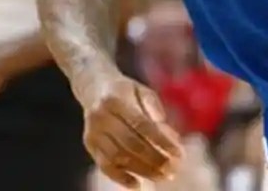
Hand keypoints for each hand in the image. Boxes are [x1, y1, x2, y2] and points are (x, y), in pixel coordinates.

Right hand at [80, 73, 181, 187]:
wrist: (92, 85)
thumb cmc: (124, 90)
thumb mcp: (142, 91)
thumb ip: (155, 111)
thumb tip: (171, 137)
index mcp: (115, 99)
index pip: (142, 124)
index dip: (162, 141)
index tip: (179, 154)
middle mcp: (101, 115)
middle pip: (131, 143)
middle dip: (154, 159)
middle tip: (172, 170)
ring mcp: (93, 131)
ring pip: (118, 157)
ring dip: (142, 170)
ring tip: (161, 177)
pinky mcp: (89, 143)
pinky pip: (105, 165)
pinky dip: (121, 177)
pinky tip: (137, 184)